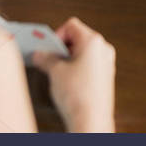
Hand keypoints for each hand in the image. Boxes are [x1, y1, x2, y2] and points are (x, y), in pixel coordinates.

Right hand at [30, 17, 114, 131]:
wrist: (91, 120)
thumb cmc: (79, 96)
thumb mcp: (55, 72)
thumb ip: (46, 58)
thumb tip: (40, 55)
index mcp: (93, 41)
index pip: (71, 25)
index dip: (56, 35)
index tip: (47, 48)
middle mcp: (103, 49)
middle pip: (78, 37)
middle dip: (61, 48)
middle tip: (49, 59)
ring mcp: (106, 63)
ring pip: (83, 52)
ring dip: (68, 59)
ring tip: (56, 72)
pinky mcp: (105, 76)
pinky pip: (89, 64)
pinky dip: (76, 68)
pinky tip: (67, 81)